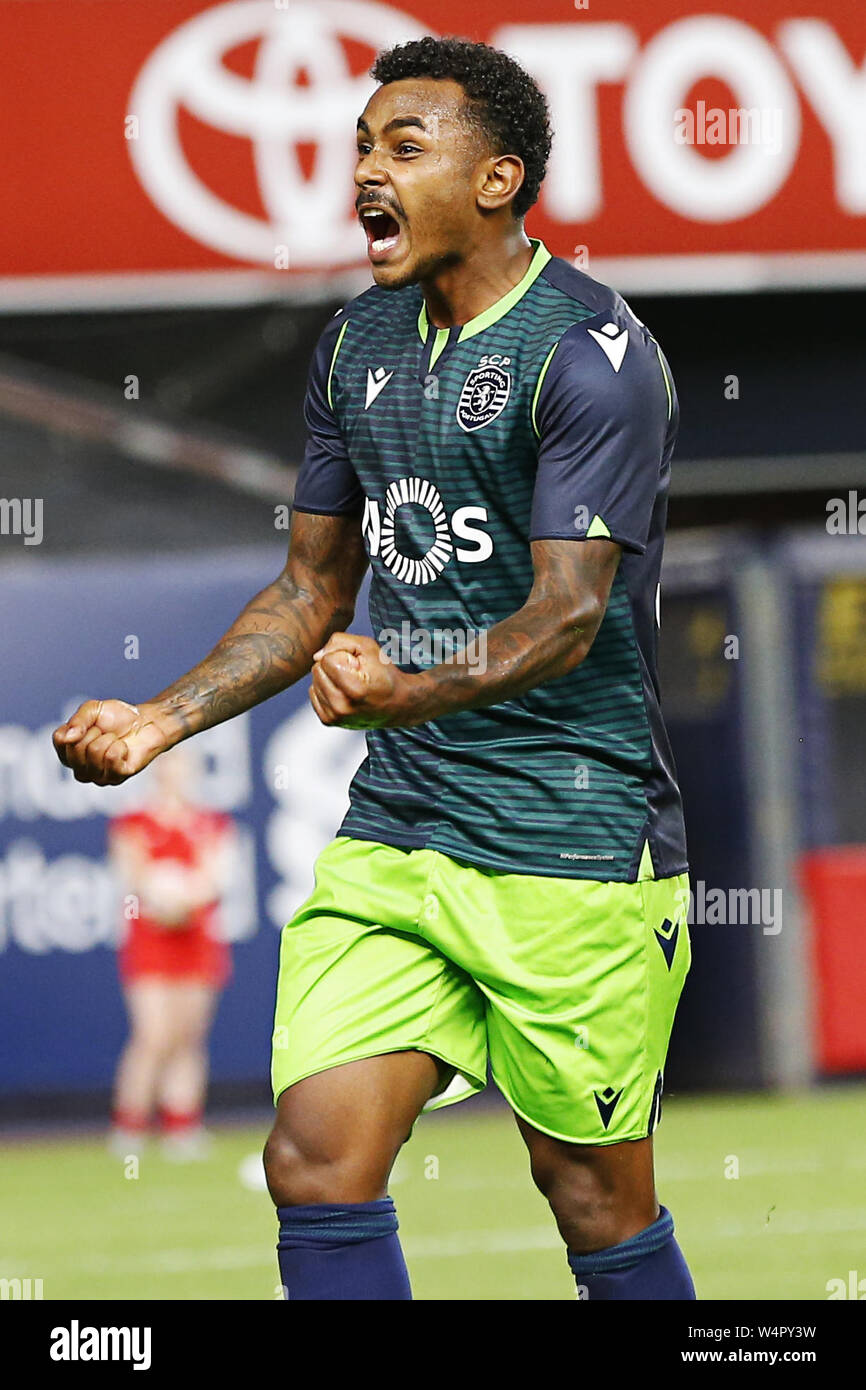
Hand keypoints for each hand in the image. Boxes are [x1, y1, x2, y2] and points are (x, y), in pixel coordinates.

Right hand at [52, 699, 176, 785]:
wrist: (147, 723)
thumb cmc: (118, 718)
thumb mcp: (93, 710)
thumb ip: (77, 721)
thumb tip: (67, 738)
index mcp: (69, 753)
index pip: (60, 740)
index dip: (77, 725)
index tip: (91, 724)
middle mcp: (80, 769)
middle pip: (75, 749)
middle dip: (94, 733)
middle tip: (106, 732)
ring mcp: (97, 777)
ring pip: (94, 752)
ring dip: (109, 739)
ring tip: (116, 740)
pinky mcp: (116, 778)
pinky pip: (111, 758)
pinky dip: (120, 746)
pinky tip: (124, 749)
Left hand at [310, 633, 412, 728]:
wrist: (396, 704)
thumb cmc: (384, 674)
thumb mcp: (368, 647)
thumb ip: (339, 642)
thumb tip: (317, 656)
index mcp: (354, 689)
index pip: (326, 660)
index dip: (342, 656)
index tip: (357, 665)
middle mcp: (342, 706)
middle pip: (317, 670)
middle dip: (333, 666)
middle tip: (354, 674)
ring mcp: (334, 716)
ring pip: (314, 682)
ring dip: (329, 678)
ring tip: (349, 684)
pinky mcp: (329, 721)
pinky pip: (313, 694)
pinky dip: (325, 690)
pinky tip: (342, 692)